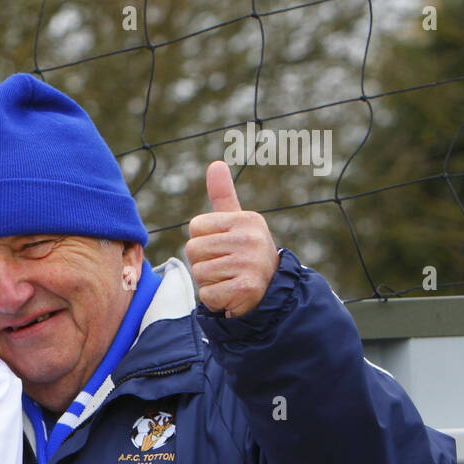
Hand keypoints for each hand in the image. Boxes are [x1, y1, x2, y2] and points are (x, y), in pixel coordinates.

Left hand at [186, 161, 279, 317]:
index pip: (195, 226)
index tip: (223, 248)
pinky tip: (233, 295)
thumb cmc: (245, 254)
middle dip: (204, 263)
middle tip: (226, 267)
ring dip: (210, 283)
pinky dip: (216, 300)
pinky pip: (208, 295)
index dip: (202, 241)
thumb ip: (223, 196)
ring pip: (199, 272)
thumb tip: (216, 163)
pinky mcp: (246, 288)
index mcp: (246, 219)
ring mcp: (250, 263)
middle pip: (193, 249)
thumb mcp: (237, 222)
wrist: (270, 293)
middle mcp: (251, 238)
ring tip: (230, 279)